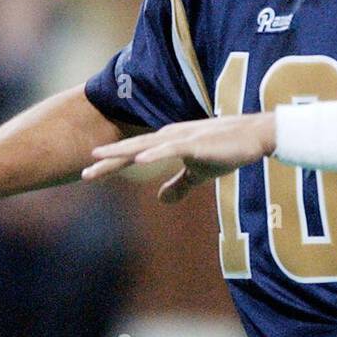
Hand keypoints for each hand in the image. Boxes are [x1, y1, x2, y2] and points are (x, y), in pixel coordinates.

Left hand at [82, 113, 275, 202]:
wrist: (254, 136)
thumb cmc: (227, 151)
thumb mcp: (199, 173)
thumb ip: (179, 185)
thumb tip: (161, 200)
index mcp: (167, 143)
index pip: (133, 155)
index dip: (111, 165)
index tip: (88, 175)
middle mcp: (169, 137)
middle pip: (131, 150)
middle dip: (107, 161)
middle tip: (83, 173)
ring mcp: (181, 138)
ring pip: (145, 147)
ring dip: (122, 153)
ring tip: (99, 158)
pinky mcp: (196, 143)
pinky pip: (171, 149)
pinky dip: (154, 154)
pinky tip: (139, 159)